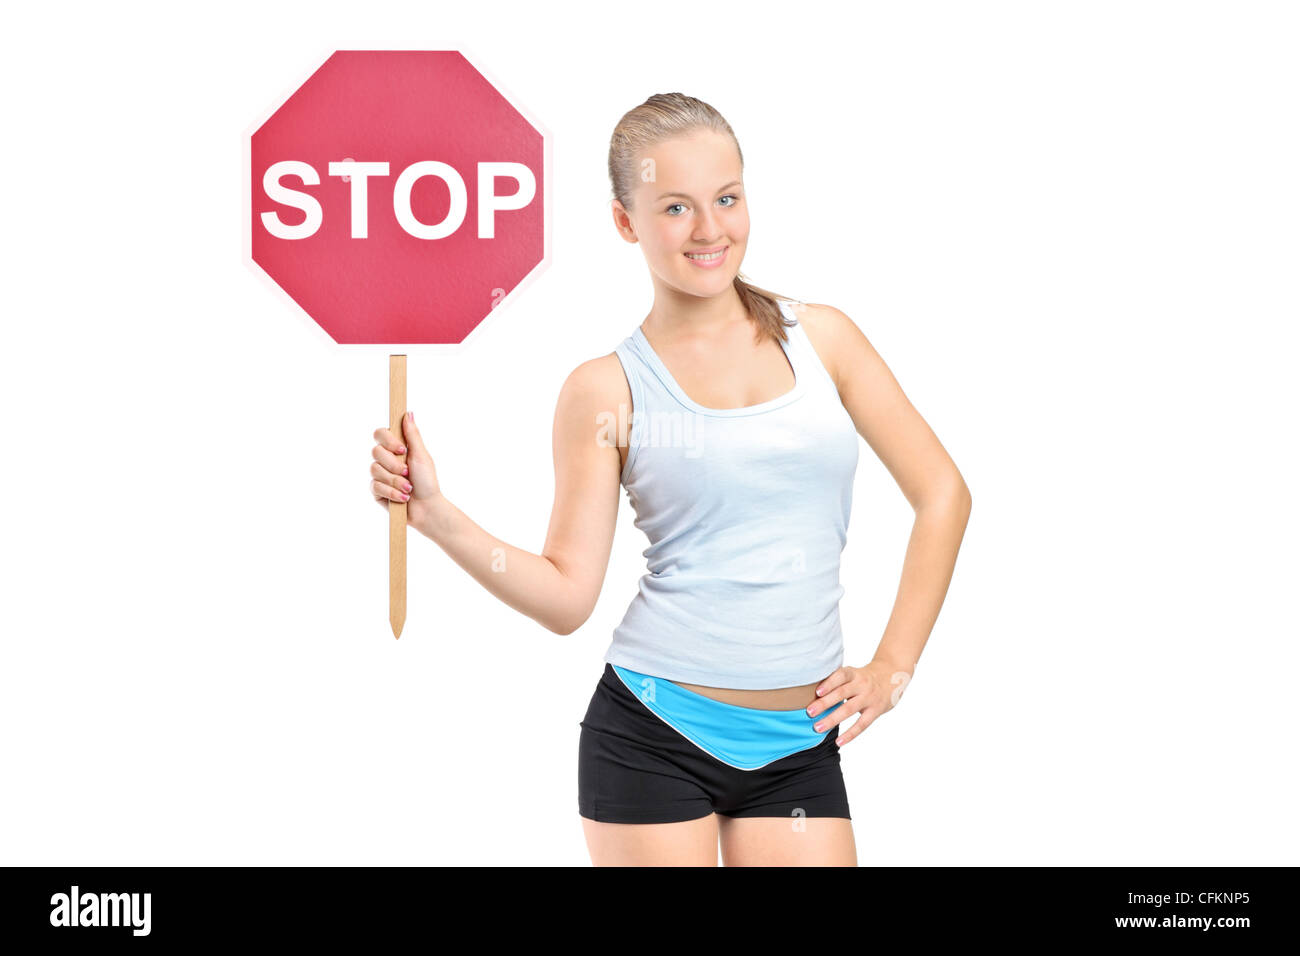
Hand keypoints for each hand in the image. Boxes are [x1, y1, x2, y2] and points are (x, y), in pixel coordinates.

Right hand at [370, 410, 440, 528]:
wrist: (427, 508)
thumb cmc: (427, 481)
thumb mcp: (421, 456)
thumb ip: (412, 435)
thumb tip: (408, 413)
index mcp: (396, 448)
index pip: (380, 434)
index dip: (388, 440)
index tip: (402, 449)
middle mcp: (386, 460)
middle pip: (375, 452)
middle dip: (394, 465)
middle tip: (407, 472)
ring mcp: (379, 475)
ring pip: (375, 470)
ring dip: (395, 481)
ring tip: (409, 488)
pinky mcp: (376, 491)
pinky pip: (375, 486)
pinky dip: (392, 492)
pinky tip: (403, 497)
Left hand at [805, 660, 911, 747]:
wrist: (893, 676)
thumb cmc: (864, 677)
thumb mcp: (853, 673)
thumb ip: (838, 681)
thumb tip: (812, 694)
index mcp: (854, 673)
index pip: (841, 676)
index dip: (829, 683)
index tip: (817, 692)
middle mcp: (861, 684)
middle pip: (842, 693)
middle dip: (825, 703)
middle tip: (809, 712)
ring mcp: (869, 698)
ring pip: (849, 709)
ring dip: (832, 719)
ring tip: (818, 728)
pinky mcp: (875, 710)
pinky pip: (862, 724)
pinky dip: (850, 734)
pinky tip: (838, 742)